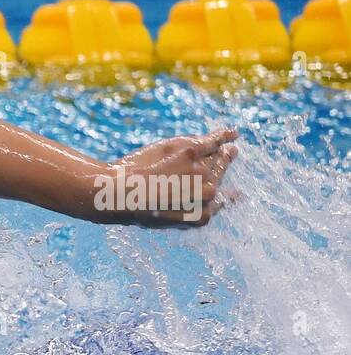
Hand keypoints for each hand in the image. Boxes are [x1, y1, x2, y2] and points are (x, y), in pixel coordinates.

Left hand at [101, 128, 238, 226]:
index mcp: (201, 214)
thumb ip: (188, 212)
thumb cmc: (135, 208)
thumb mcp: (166, 219)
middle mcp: (207, 193)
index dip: (228, 196)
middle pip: (219, 177)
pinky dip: (224, 136)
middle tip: (229, 157)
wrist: (119, 193)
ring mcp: (201, 171)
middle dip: (224, 168)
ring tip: (229, 149)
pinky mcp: (192, 151)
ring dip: (224, 153)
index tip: (234, 193)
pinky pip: (214, 141)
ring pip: (217, 159)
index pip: (222, 202)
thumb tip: (210, 205)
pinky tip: (232, 134)